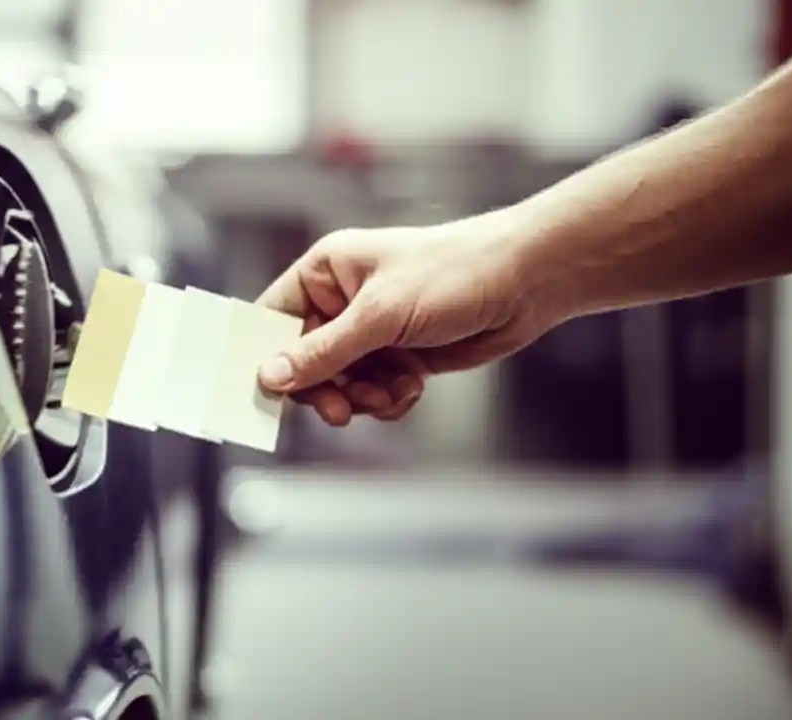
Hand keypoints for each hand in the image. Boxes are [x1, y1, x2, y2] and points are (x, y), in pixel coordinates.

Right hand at [256, 211, 560, 425]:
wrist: (526, 282)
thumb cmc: (453, 273)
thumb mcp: (380, 315)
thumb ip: (323, 351)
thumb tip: (270, 376)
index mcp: (326, 272)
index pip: (272, 318)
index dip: (265, 356)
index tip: (266, 395)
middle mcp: (343, 302)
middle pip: (304, 362)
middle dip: (325, 389)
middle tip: (341, 412)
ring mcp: (372, 331)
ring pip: (340, 384)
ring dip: (362, 398)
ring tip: (391, 393)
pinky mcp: (400, 356)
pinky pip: (374, 392)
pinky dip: (389, 398)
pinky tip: (413, 387)